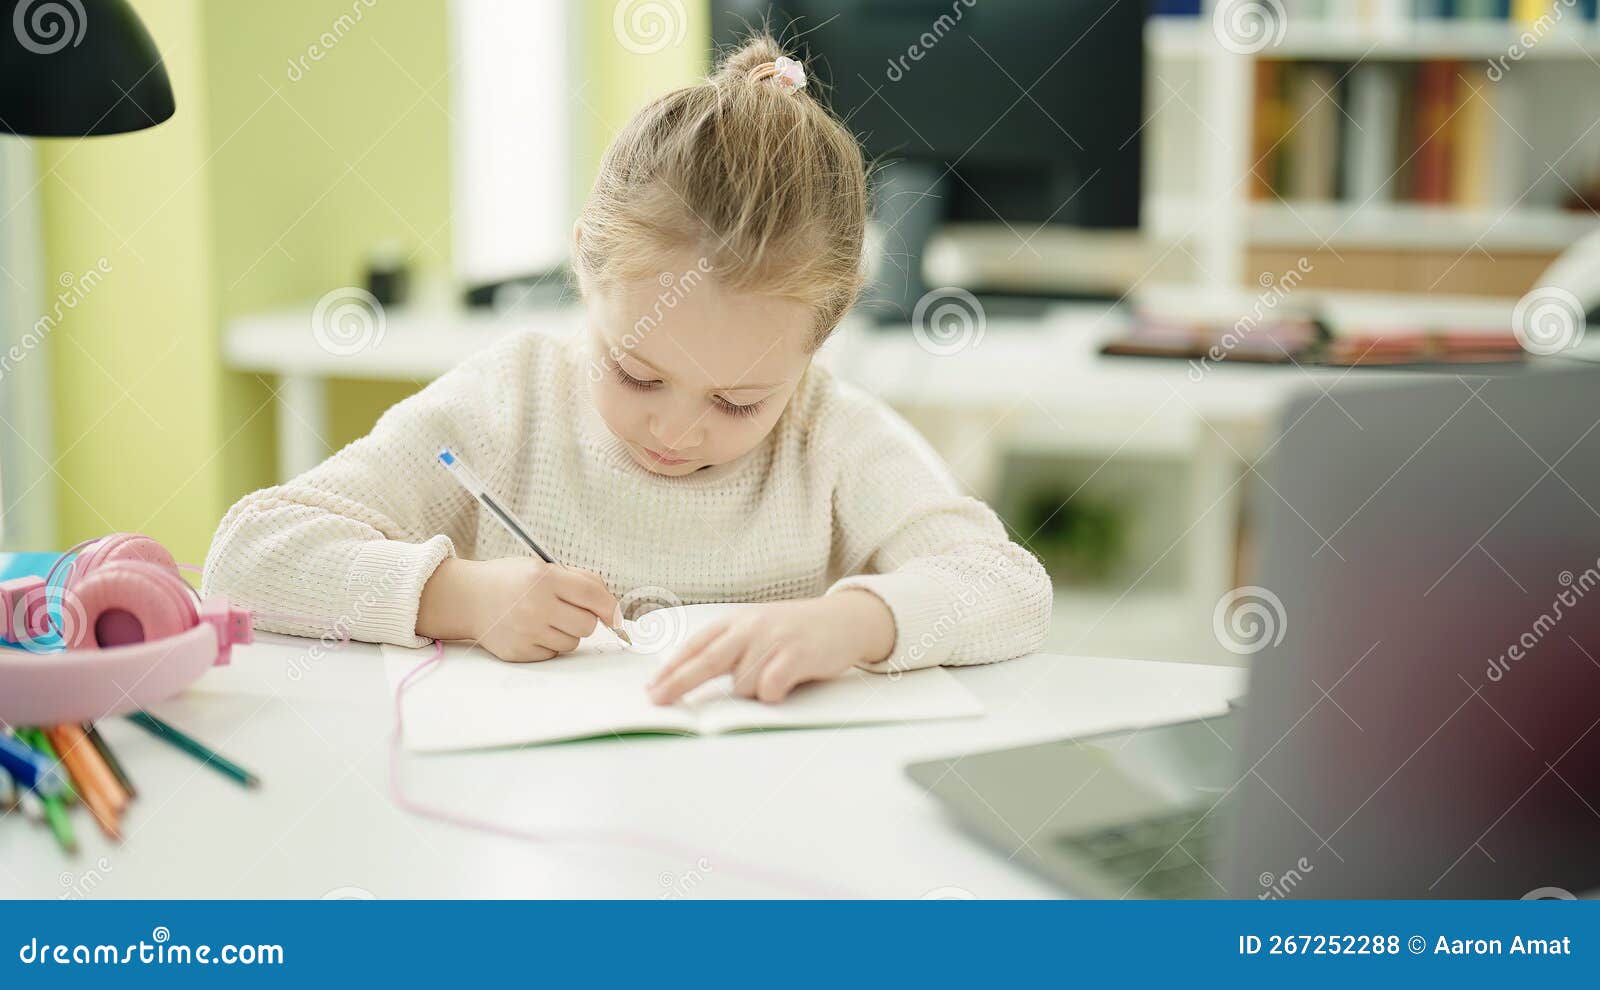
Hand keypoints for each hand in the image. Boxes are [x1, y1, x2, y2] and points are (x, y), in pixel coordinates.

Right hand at [417, 557, 618, 661]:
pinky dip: (549, 643)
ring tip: (545, 618)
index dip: (610, 607)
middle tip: (568, 610)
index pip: (593, 595)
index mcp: (544, 578)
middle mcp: (535, 605)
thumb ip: (578, 580)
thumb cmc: (511, 581)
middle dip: (585, 619)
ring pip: (572, 642)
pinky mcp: (519, 652)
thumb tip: (612, 608)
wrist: (468, 598)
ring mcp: (526, 631)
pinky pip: (553, 653)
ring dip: (566, 632)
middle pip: (587, 624)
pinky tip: (532, 630)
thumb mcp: (542, 567)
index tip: (615, 616)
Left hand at [647, 591, 895, 704]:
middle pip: (705, 661)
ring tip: (774, 678)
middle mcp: (751, 627)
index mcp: (737, 621)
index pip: (695, 645)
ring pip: (742, 684)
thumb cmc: (796, 632)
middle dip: (678, 683)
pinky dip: (773, 694)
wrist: (845, 619)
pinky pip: (769, 688)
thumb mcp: (758, 629)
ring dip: (752, 692)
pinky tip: (788, 683)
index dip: (671, 668)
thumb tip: (688, 679)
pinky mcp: (796, 654)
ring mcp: (773, 639)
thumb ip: (729, 648)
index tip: (652, 689)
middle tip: (658, 701)